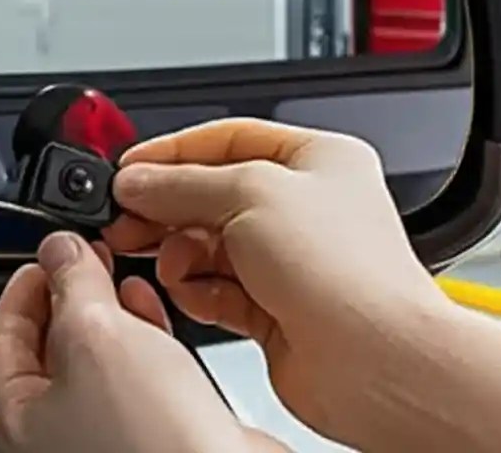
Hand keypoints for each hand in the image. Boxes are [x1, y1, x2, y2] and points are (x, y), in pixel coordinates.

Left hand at [0, 231, 288, 452]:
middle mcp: (56, 438)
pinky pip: (137, 380)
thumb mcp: (97, 334)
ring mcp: (106, 441)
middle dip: (70, 296)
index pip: (1, 340)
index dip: (24, 287)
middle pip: (49, 350)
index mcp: (17, 423)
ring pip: (97, 364)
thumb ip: (73, 283)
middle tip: (86, 258)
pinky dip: (141, 340)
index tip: (48, 254)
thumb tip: (60, 250)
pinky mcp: (153, 438)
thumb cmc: (153, 443)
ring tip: (120, 275)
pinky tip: (153, 313)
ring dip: (109, 314)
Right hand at [107, 118, 454, 448]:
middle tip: (126, 219)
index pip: (228, 139)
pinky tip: (192, 292)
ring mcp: (291, 261)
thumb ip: (182, 183)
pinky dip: (197, 291)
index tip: (129, 170)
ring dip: (180, 253)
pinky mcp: (276, 309)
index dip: (173, 153)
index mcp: (318, 159)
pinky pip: (217, 290)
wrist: (374, 361)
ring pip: (210, 245)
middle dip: (167, 207)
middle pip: (213, 193)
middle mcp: (306, 207)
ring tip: (167, 261)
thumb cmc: (349, 274)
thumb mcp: (251, 195)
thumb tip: (137, 180)